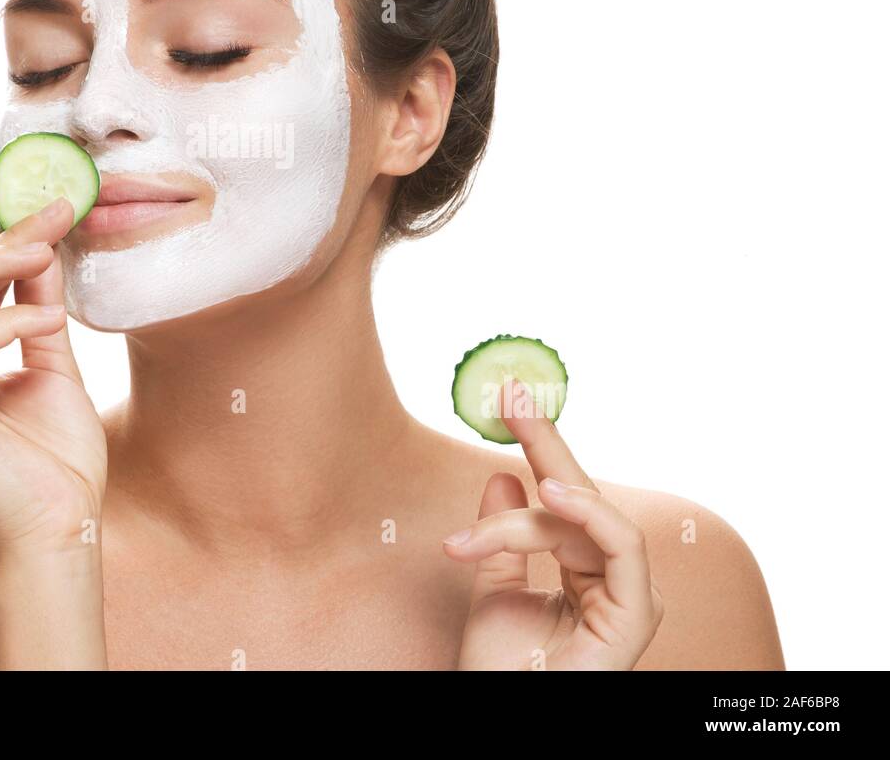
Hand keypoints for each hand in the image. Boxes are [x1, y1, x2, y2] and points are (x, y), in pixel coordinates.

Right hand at [0, 197, 106, 558]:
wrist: (65, 526)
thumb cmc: (58, 458)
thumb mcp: (53, 362)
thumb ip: (39, 308)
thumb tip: (41, 246)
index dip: (4, 243)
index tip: (56, 210)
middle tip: (53, 217)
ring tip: (46, 253)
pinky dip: (5, 320)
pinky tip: (49, 319)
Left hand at [443, 377, 663, 669]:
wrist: (503, 717)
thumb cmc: (502, 674)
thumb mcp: (489, 589)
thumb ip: (500, 538)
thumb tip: (502, 474)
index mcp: (584, 570)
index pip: (563, 495)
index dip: (540, 444)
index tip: (512, 396)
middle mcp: (613, 578)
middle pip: (580, 494)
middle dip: (544, 440)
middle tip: (511, 393)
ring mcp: (628, 597)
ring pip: (581, 519)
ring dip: (523, 521)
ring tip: (475, 539)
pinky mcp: (636, 617)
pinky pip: (621, 547)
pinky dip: (589, 515)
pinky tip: (551, 495)